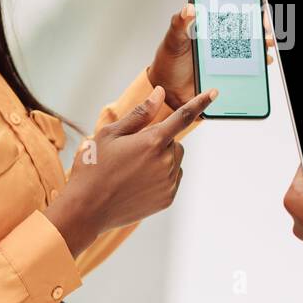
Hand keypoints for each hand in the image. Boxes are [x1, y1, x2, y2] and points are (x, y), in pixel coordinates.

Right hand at [46, 86, 216, 254]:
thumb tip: (160, 94)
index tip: (215, 92)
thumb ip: (140, 114)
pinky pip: (172, 178)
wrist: (87, 210)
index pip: (183, 116)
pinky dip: (160, 176)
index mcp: (152, 141)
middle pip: (174, 141)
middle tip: (132, 152)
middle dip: (160, 141)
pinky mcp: (167, 198)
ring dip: (161, 158)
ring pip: (174, 160)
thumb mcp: (110, 135)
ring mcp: (168, 182)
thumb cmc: (94, 167)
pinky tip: (137, 183)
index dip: (200, 103)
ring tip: (132, 170)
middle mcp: (166, 161)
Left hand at [147, 3, 274, 109]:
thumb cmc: (169, 61)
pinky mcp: (226, 78)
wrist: (167, 89)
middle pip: (246, 35)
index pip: (232, 16)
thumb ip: (179, 23)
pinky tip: (257, 74)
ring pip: (249, 55)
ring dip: (261, 54)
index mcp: (210, 30)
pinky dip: (254, 75)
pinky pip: (243, 76)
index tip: (256, 8)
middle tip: (266, 32)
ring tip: (266, 55)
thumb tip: (190, 8)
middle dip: (260, 32)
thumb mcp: (173, 39)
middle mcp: (221, 44)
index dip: (246, 11)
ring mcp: (225, 61)